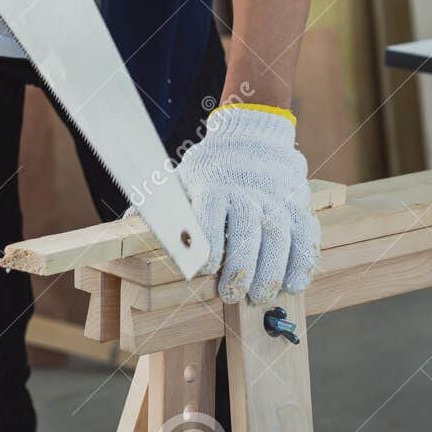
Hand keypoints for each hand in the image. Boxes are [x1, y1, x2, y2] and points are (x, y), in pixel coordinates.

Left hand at [174, 104, 318, 303]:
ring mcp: (276, 196)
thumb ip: (162, 204)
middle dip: (243, 266)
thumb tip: (126, 224)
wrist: (253, 136)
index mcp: (213, 182)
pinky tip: (292, 284)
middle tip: (234, 294)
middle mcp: (247, 188)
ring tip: (261, 296)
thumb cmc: (210, 168)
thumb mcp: (182, 178)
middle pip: (249, 227)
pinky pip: (306, 233)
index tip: (205, 269)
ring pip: (280, 234)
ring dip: (272, 270)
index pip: (212, 212)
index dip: (210, 243)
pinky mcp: (298, 204)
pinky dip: (302, 261)